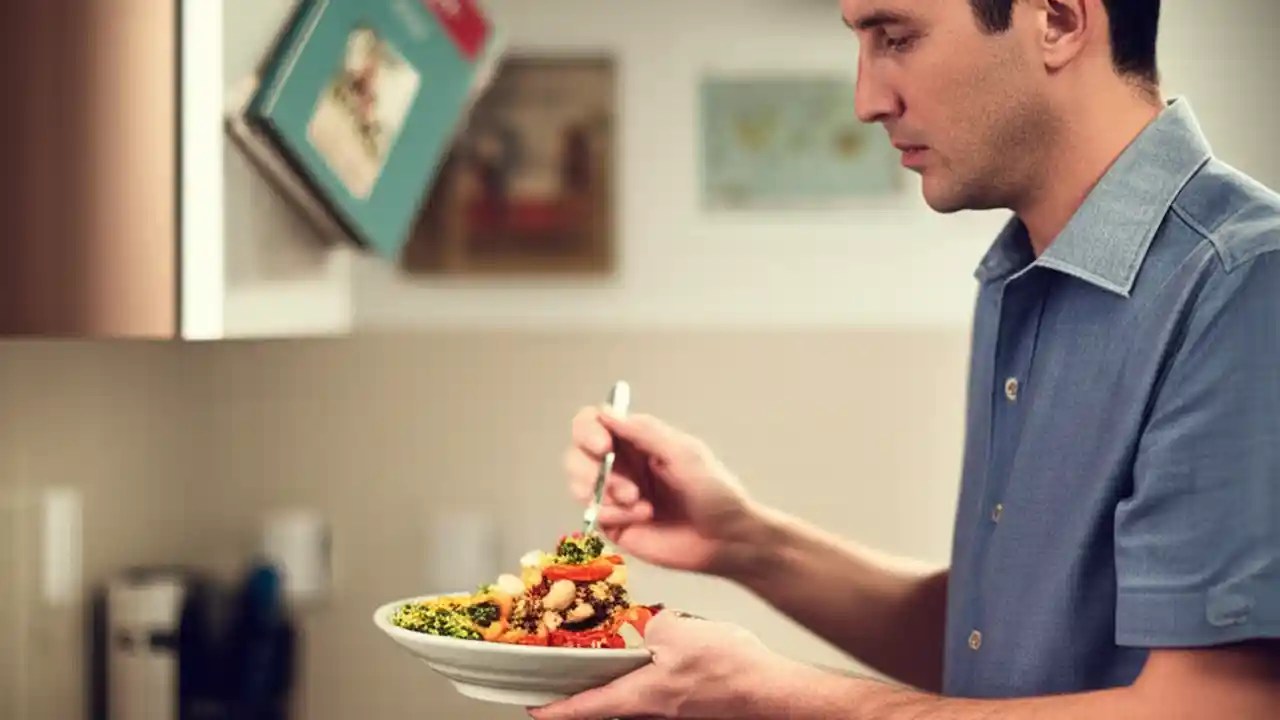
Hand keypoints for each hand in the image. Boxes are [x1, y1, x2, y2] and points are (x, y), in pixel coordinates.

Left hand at [527, 610, 797, 719]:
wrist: (772, 691)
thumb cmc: (728, 667)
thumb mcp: (678, 632)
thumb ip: (652, 626)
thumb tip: (647, 628)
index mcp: (640, 696)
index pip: (584, 709)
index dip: (555, 710)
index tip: (533, 710)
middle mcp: (653, 713)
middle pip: (605, 709)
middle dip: (582, 697)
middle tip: (563, 682)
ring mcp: (674, 714)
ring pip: (632, 702)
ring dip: (615, 688)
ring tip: (604, 666)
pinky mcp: (692, 708)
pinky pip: (657, 696)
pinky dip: (645, 680)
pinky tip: (653, 660)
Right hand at [564, 407, 758, 576]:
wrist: (727, 539)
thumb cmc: (715, 492)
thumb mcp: (685, 454)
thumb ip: (645, 432)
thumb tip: (606, 412)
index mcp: (637, 440)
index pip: (593, 422)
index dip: (588, 431)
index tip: (603, 447)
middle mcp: (621, 463)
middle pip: (577, 454)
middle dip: (592, 469)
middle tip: (627, 488)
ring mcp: (616, 494)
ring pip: (579, 483)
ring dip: (604, 493)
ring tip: (639, 503)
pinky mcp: (615, 523)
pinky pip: (594, 513)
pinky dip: (614, 514)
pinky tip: (642, 517)